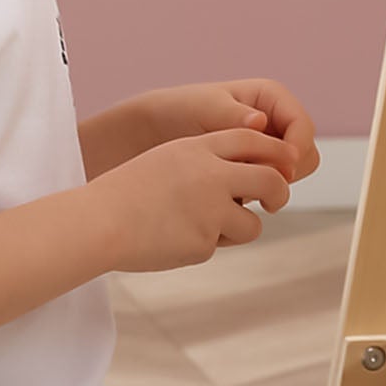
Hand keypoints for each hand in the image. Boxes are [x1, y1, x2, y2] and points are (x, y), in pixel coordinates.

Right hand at [85, 129, 295, 273]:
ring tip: (199, 227)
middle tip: (274, 202)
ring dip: (237, 228)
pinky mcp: (204, 243)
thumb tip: (251, 171)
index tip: (286, 162)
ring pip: (252, 224)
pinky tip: (174, 238)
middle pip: (271, 181)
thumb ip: (208, 160)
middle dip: (279, 193)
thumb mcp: (168, 158)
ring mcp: (211, 210)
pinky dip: (203, 244)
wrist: (100, 223)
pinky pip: (219, 245)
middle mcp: (211, 175)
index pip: (252, 141)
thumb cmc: (129, 191)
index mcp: (199, 149)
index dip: (275, 151)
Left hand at [117, 80, 320, 185]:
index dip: (296, 149)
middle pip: (306, 153)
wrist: (154, 134)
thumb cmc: (179, 111)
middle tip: (259, 181)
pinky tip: (233, 191)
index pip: (303, 126)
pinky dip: (259, 192)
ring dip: (273, 184)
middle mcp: (275, 122)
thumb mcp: (204, 108)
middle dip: (288, 170)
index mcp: (271, 97)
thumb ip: (233, 116)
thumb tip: (259, 121)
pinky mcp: (256, 168)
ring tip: (240, 184)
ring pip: (292, 174)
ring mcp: (267, 147)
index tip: (281, 169)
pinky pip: (272, 186)